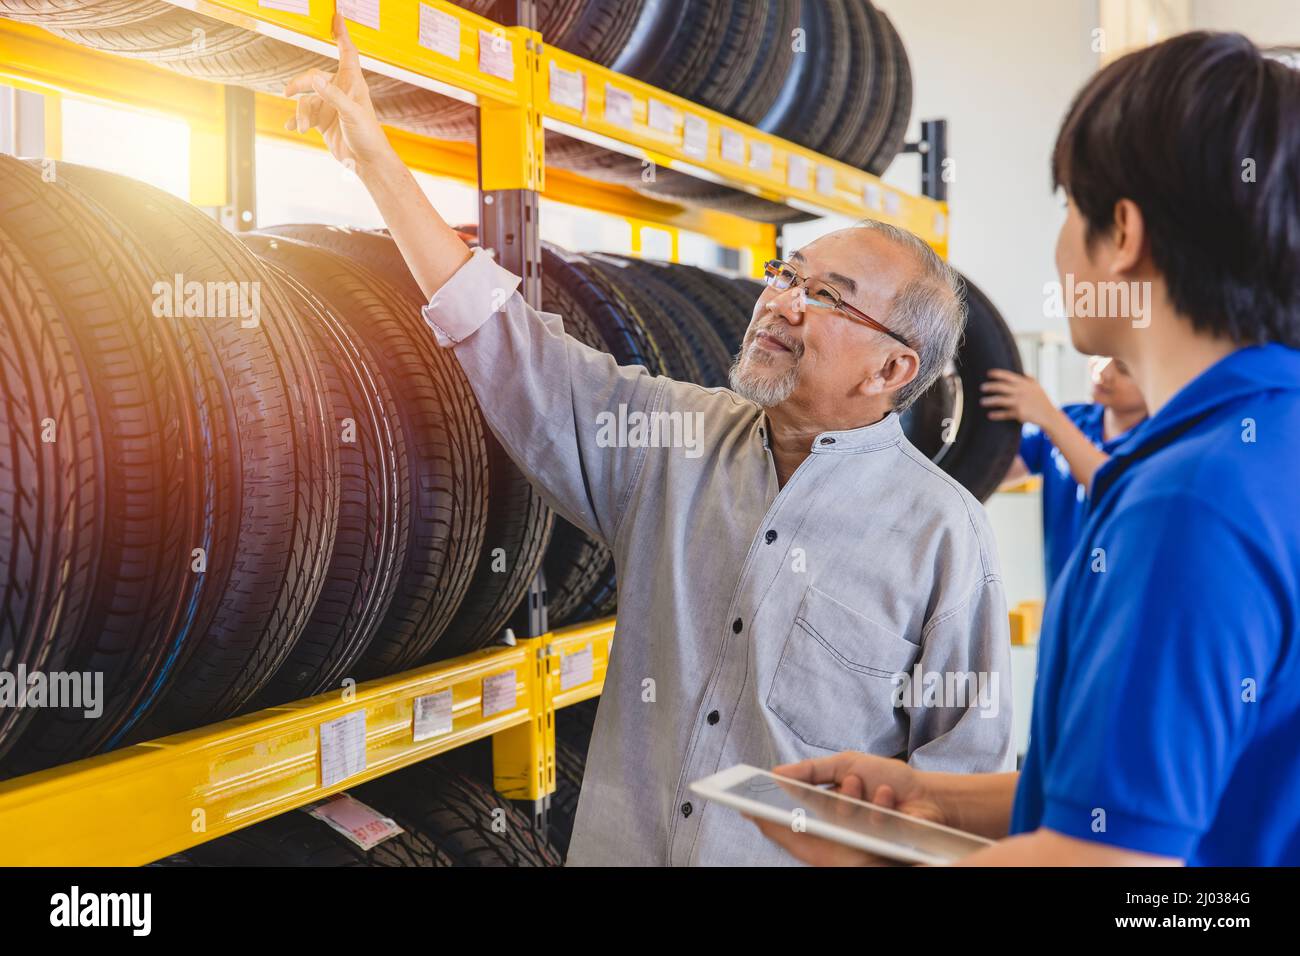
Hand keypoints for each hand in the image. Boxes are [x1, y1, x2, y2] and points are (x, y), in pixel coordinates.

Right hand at [282, 13, 390, 169]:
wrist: (366, 162)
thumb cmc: (368, 136)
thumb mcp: (352, 114)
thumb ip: (333, 95)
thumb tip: (314, 78)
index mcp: (352, 83)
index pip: (346, 52)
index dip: (341, 34)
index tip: (337, 17)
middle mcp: (340, 91)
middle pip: (313, 76)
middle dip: (299, 83)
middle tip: (288, 92)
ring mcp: (330, 105)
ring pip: (306, 99)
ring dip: (300, 111)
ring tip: (301, 125)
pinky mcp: (323, 120)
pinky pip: (304, 114)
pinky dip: (296, 120)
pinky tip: (291, 127)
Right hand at [750, 752, 946, 865]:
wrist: (927, 795)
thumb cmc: (886, 779)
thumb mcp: (845, 763)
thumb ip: (812, 769)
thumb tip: (776, 773)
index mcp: (824, 809)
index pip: (791, 817)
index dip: (769, 814)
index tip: (749, 804)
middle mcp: (835, 829)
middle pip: (805, 831)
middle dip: (801, 811)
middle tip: (804, 794)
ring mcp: (855, 840)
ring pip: (837, 824)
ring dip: (849, 798)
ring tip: (858, 783)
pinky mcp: (876, 848)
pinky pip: (866, 830)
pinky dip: (875, 806)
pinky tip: (884, 796)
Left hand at [980, 369, 1056, 425]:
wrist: (1049, 415)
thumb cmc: (1042, 401)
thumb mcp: (1037, 387)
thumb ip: (1030, 379)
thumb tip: (1024, 373)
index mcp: (1024, 384)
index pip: (1008, 376)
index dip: (997, 374)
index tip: (988, 373)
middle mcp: (1021, 392)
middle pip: (1001, 387)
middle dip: (990, 386)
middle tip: (981, 387)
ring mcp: (1019, 402)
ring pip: (1000, 400)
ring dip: (989, 401)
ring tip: (981, 402)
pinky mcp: (1019, 413)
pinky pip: (1004, 414)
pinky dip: (996, 415)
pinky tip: (989, 415)